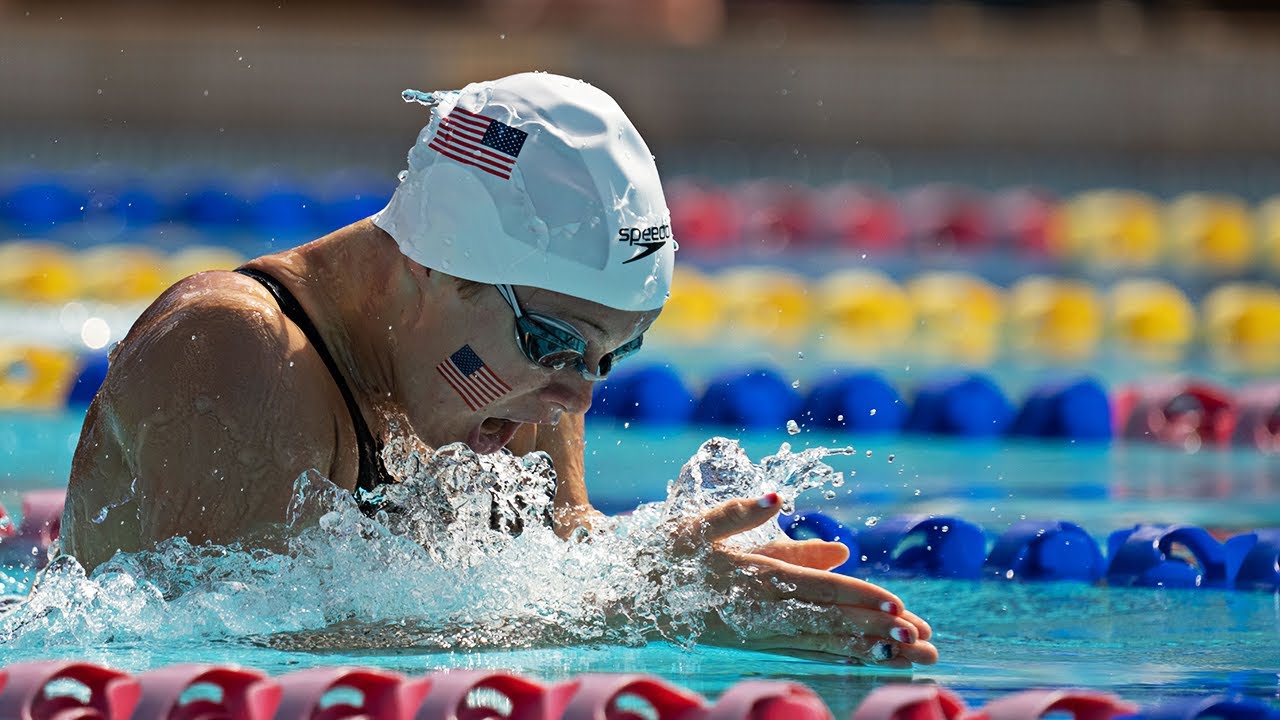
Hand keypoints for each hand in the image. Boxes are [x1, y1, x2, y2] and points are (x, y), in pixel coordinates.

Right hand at [670, 494, 937, 667]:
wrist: (624, 601)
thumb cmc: (662, 556)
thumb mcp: (698, 526)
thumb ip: (742, 514)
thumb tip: (780, 498)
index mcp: (751, 576)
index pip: (815, 589)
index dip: (857, 599)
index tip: (897, 607)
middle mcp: (761, 610)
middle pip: (830, 623)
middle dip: (878, 633)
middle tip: (925, 641)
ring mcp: (760, 632)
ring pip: (824, 643)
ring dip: (870, 649)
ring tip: (912, 656)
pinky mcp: (756, 643)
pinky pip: (807, 651)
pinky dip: (841, 656)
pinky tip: (868, 658)